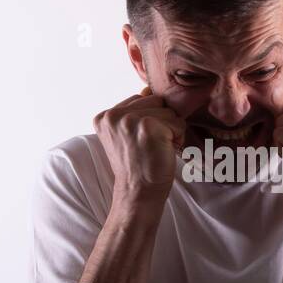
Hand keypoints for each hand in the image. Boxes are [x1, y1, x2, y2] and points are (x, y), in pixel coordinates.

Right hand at [94, 87, 184, 204]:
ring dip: (170, 130)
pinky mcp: (149, 127)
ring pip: (168, 111)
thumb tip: (147, 88)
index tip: (140, 142)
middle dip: (161, 121)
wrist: (139, 194)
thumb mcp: (126, 135)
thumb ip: (134, 111)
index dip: (149, 119)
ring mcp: (130, 120)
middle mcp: (114, 115)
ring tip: (157, 149)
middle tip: (150, 146)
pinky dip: (178, 138)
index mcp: (104, 116)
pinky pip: (178, 123)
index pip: (140, 98)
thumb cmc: (138, 166)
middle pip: (155, 101)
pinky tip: (164, 151)